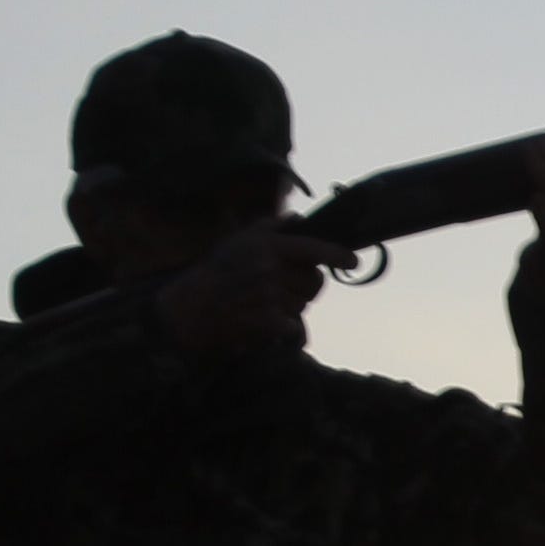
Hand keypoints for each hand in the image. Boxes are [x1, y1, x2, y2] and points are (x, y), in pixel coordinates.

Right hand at [155, 225, 344, 359]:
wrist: (191, 309)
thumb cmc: (216, 272)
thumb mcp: (238, 241)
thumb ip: (268, 227)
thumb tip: (297, 218)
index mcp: (266, 247)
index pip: (313, 249)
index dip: (337, 256)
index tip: (354, 261)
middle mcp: (269, 269)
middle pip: (315, 281)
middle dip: (309, 286)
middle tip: (290, 287)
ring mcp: (269, 297)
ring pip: (304, 304)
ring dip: (294, 306)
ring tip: (269, 302)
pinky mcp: (266, 322)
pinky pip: (294, 325)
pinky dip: (286, 328)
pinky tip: (268, 321)